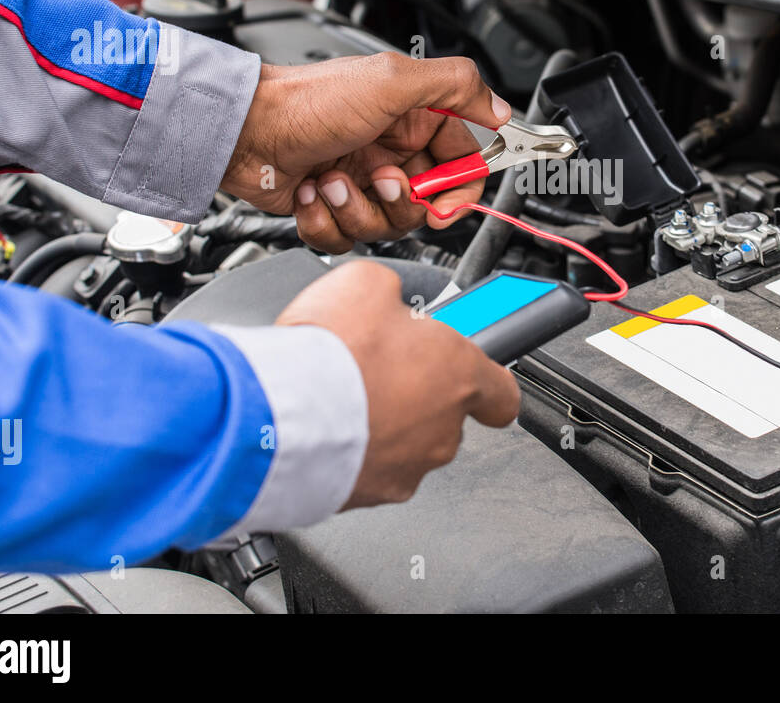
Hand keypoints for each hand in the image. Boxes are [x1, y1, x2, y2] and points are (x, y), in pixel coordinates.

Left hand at [223, 51, 509, 251]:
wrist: (242, 132)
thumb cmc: (307, 102)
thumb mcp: (392, 81)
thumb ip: (455, 88)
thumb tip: (500, 110)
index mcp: (414, 121)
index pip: (461, 167)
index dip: (458, 191)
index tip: (444, 204)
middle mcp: (390, 152)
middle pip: (426, 206)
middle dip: (399, 202)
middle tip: (377, 180)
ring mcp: (360, 181)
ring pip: (386, 227)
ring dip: (355, 209)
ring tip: (329, 180)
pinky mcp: (330, 207)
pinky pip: (346, 238)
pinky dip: (324, 220)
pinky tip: (309, 192)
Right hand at [276, 259, 519, 506]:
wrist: (277, 415)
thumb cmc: (329, 352)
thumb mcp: (367, 284)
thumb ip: (392, 293)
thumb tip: (386, 298)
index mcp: (459, 375)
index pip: (502, 392)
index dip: (488, 380)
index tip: (476, 373)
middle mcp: (443, 430)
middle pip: (444, 414)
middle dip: (414, 391)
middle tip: (378, 367)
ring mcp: (408, 467)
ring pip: (406, 444)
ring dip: (382, 422)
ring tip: (342, 396)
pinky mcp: (370, 496)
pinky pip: (369, 468)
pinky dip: (352, 449)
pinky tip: (325, 426)